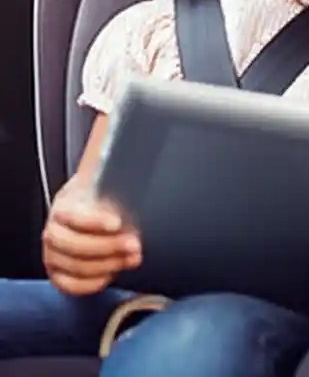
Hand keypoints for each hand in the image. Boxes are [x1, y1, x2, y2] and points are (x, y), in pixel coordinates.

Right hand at [42, 174, 140, 295]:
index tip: (118, 223)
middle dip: (106, 247)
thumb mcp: (108, 181)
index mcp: (65, 206)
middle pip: (72, 244)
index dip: (93, 221)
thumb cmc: (104, 197)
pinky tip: (111, 275)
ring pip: (73, 265)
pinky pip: (68, 285)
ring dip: (106, 265)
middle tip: (135, 245)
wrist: (92, 210)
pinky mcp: (58, 273)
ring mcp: (53, 254)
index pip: (72, 215)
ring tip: (133, 258)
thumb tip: (115, 145)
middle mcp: (53, 231)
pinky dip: (89, 284)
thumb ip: (110, 170)